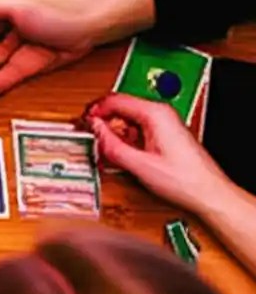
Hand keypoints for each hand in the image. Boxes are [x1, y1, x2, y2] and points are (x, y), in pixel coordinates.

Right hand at [85, 94, 232, 213]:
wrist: (209, 193)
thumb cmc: (184, 180)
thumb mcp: (139, 164)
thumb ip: (111, 144)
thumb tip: (94, 128)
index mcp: (155, 114)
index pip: (115, 100)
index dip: (95, 111)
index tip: (84, 122)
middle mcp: (160, 114)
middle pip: (121, 108)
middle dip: (103, 123)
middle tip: (90, 136)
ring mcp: (164, 124)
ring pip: (128, 120)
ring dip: (114, 134)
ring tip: (105, 151)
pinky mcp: (164, 135)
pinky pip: (137, 130)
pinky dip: (125, 140)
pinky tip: (121, 155)